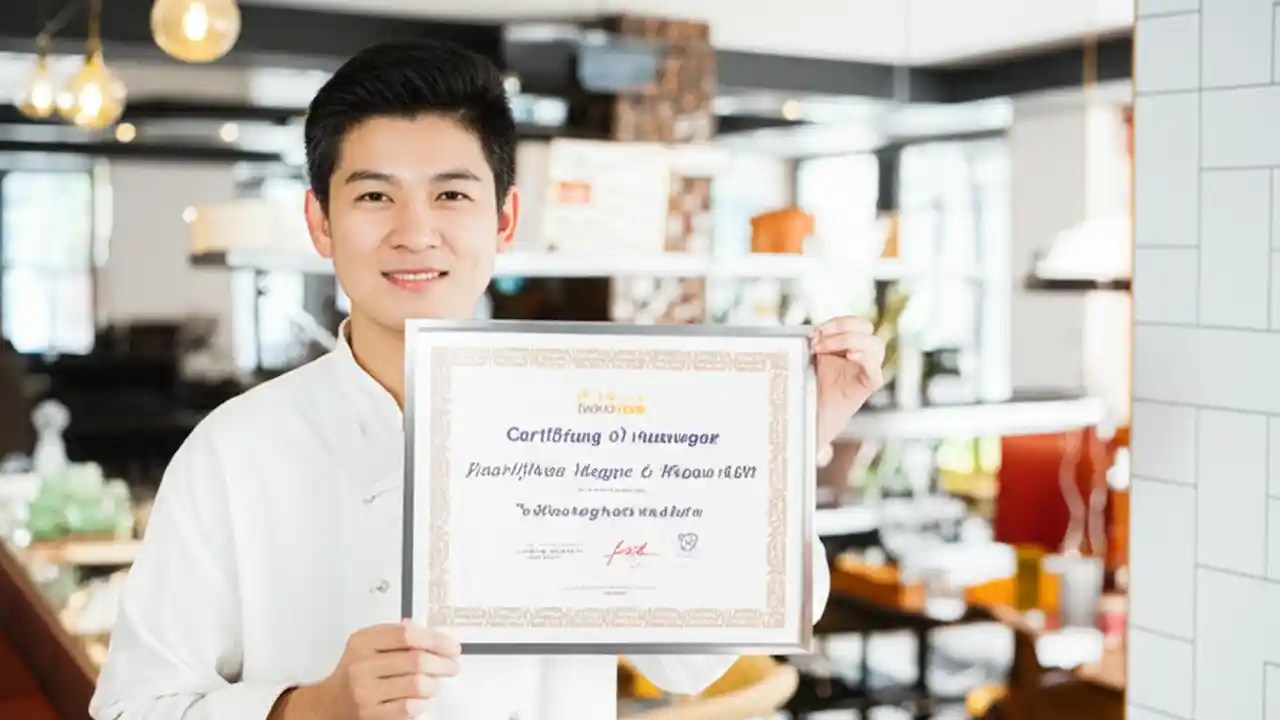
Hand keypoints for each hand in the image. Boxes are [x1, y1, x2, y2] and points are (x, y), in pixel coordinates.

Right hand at [275, 621, 460, 719]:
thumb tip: (431, 633)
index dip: (435, 639)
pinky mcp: (371, 716)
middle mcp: (361, 666)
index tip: (451, 646)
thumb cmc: (355, 672)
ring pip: (418, 685)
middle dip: (443, 663)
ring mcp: (365, 693)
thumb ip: (396, 635)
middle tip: (452, 665)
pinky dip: (423, 702)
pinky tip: (422, 698)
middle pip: (416, 660)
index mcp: (362, 642)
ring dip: (435, 684)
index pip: (407, 635)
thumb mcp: (367, 645)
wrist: (329, 704)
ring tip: (435, 683)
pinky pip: (410, 707)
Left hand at [810, 316, 885, 447]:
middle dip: (840, 329)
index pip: (857, 322)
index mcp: (853, 344)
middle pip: (867, 328)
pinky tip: (851, 356)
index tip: (816, 331)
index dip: (838, 322)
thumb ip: (818, 340)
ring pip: (876, 345)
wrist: (812, 414)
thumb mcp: (814, 355)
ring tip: (823, 349)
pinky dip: (865, 360)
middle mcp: (865, 354)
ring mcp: (868, 369)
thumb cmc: (813, 384)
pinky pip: (876, 371)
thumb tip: (813, 331)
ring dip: (847, 341)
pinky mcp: (868, 386)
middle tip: (817, 341)